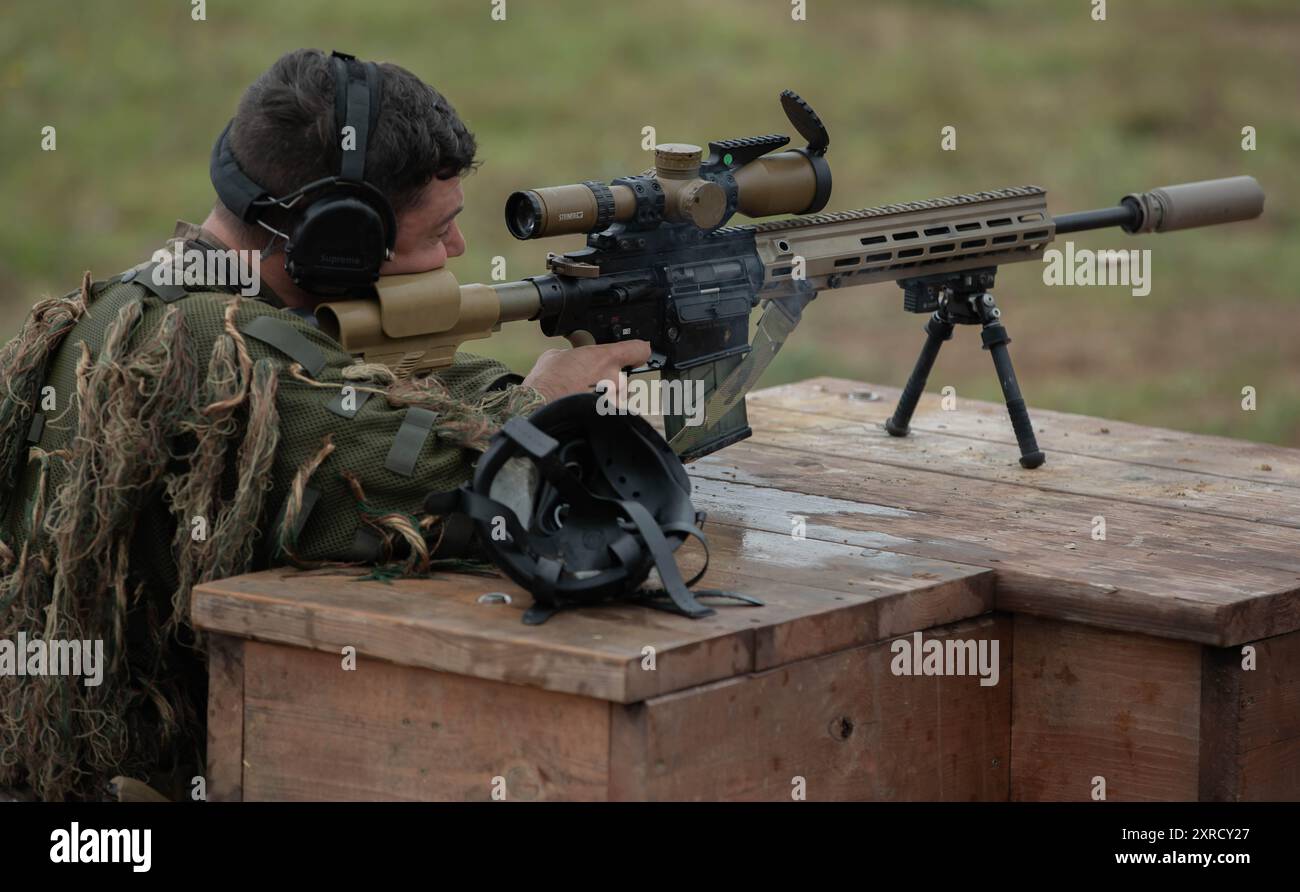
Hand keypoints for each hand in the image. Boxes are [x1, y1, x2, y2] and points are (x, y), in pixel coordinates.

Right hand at [522, 340, 651, 402]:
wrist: (538, 411)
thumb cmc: (545, 385)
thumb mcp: (557, 356)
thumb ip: (576, 353)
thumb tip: (577, 356)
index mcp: (605, 358)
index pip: (639, 349)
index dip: (637, 351)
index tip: (634, 353)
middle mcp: (616, 379)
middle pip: (624, 376)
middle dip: (611, 379)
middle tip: (591, 382)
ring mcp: (615, 401)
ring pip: (618, 396)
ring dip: (606, 396)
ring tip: (583, 399)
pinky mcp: (609, 419)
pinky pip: (611, 412)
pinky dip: (601, 411)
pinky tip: (584, 411)